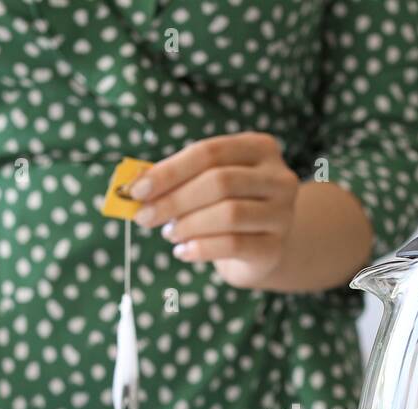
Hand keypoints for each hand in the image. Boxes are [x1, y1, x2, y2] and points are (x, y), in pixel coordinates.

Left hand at [131, 132, 299, 288]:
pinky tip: (183, 251)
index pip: (209, 152)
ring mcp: (282, 214)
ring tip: (169, 233)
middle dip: (174, 200)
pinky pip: (234, 245)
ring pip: (229, 214)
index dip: (170, 171)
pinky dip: (201, 248)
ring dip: (188, 225)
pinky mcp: (275, 248)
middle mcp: (279, 178)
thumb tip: (135, 186)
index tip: (136, 190)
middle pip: (220, 182)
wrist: (261, 247)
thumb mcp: (206, 183)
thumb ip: (177, 179)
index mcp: (260, 148)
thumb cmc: (226, 206)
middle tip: (144, 217)